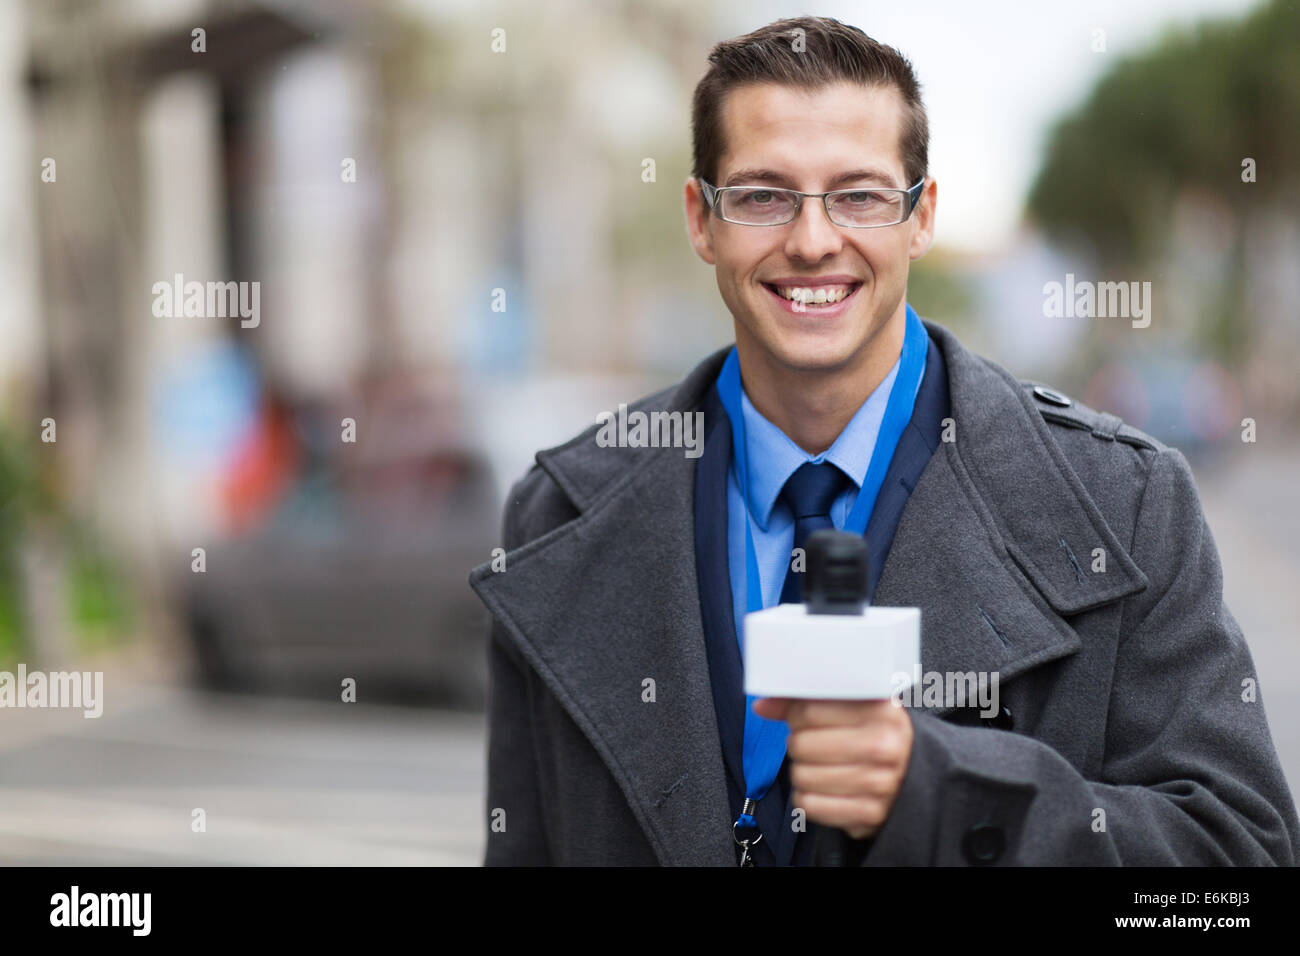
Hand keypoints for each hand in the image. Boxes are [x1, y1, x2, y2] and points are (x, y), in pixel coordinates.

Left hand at [752, 697, 912, 839]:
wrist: (912, 776)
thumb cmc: (873, 736)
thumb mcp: (852, 709)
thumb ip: (806, 702)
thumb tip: (763, 706)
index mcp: (881, 710)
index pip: (810, 710)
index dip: (795, 715)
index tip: (802, 719)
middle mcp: (885, 745)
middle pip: (801, 744)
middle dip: (799, 745)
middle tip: (814, 746)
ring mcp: (880, 782)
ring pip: (802, 776)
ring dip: (802, 772)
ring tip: (821, 766)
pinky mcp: (870, 813)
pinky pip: (810, 805)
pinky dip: (808, 798)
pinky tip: (824, 789)